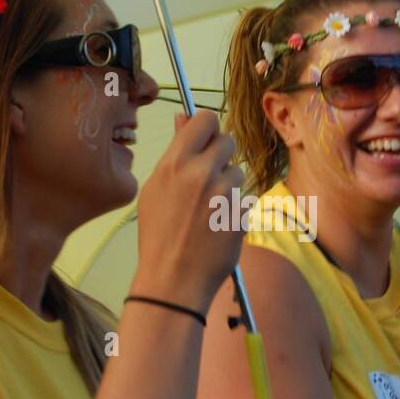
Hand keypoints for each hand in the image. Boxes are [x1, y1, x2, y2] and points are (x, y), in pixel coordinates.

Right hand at [132, 111, 244, 313]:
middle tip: (207, 180)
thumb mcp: (155, 189)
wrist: (173, 279)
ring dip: (228, 187)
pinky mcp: (240, 213)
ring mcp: (223, 194)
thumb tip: (183, 118)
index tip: (206, 140)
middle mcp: (200, 173)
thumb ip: (174, 152)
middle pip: (227, 142)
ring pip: (237, 174)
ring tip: (207, 211)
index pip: (205, 119)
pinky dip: (234, 211)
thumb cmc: (159, 235)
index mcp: (175, 163)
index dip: (208, 128)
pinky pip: (244, 200)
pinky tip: (217, 228)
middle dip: (221, 157)